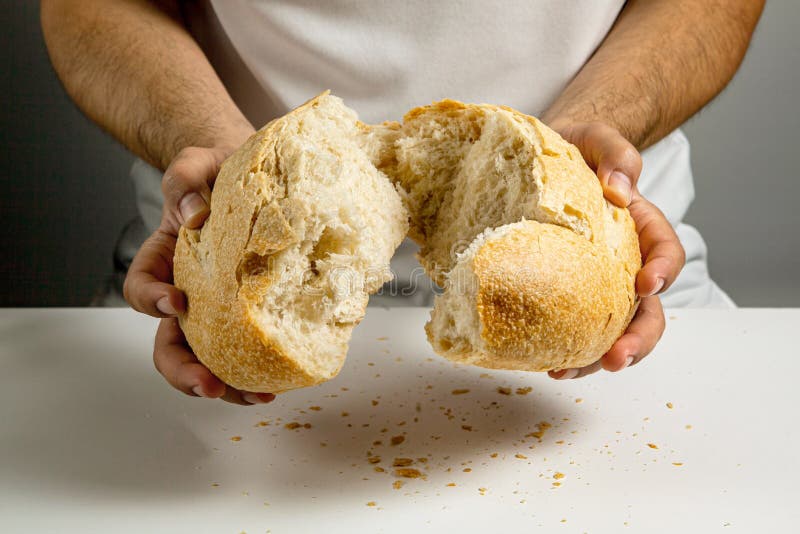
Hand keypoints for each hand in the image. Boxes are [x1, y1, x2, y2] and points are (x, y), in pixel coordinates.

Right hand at [123, 144, 274, 404]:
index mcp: (165, 260)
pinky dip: (263, 367)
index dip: (151, 301)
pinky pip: (253, 348)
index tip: (176, 303)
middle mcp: (189, 293)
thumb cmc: (217, 171)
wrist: (252, 175)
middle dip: (186, 372)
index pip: (142, 288)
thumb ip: (185, 179)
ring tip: (257, 395)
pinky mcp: (255, 315)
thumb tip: (194, 213)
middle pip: (170, 344)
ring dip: (229, 385)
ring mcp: (221, 310)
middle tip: (210, 385)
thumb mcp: (196, 163)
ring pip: (212, 359)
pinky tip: (284, 378)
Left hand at [544, 121, 685, 378]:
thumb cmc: (577, 147)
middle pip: (646, 309)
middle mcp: (623, 261)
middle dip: (637, 339)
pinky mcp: (563, 292)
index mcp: (639, 226)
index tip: (646, 284)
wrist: (543, 156)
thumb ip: (616, 154)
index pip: (665, 252)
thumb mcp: (597, 138)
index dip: (663, 272)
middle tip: (615, 359)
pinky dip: (561, 347)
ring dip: (594, 357)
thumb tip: (618, 189)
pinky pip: (570, 325)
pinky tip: (541, 361)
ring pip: (610, 329)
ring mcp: (594, 282)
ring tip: (566, 372)